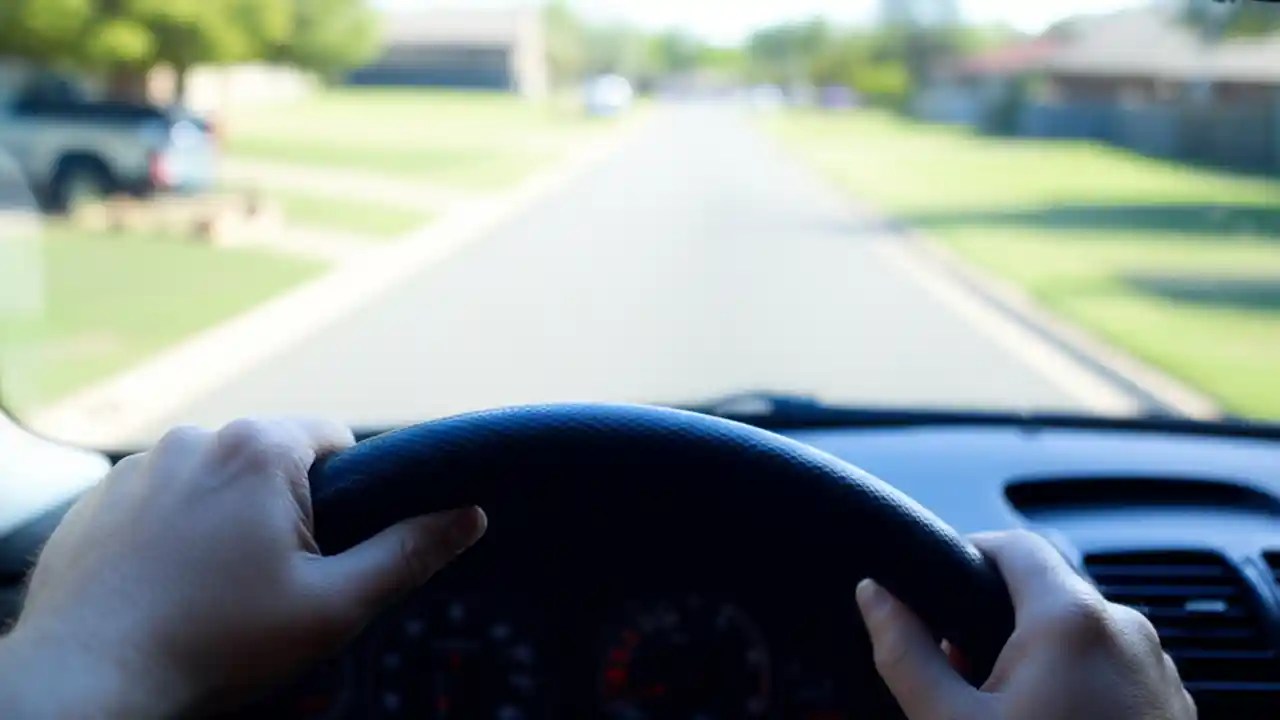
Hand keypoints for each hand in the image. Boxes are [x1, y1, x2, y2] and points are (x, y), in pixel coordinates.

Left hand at [0, 418, 486, 718]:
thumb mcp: (333, 606)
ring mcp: (139, 465)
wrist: (89, 680)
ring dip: (228, 517)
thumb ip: (408, 552)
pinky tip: (170, 583)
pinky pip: (162, 497)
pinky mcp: (99, 497)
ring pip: (216, 479)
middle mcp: (196, 438)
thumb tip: (472, 514)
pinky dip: (176, 529)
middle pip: (273, 460)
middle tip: (270, 581)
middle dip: (284, 509)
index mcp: (260, 449)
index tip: (323, 552)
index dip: (345, 498)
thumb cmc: (217, 643)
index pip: (335, 440)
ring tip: (214, 587)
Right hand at [856, 530, 1195, 719]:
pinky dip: (1077, 686)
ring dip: (1038, 658)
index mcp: (1070, 618)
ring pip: (1080, 636)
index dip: (965, 556)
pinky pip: (1113, 671)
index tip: (936, 592)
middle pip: (1044, 594)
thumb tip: (873, 596)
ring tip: (1008, 717)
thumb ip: (904, 651)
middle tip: (964, 681)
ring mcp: (1159, 670)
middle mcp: (1127, 630)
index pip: (1012, 545)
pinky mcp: (1174, 707)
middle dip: (996, 625)